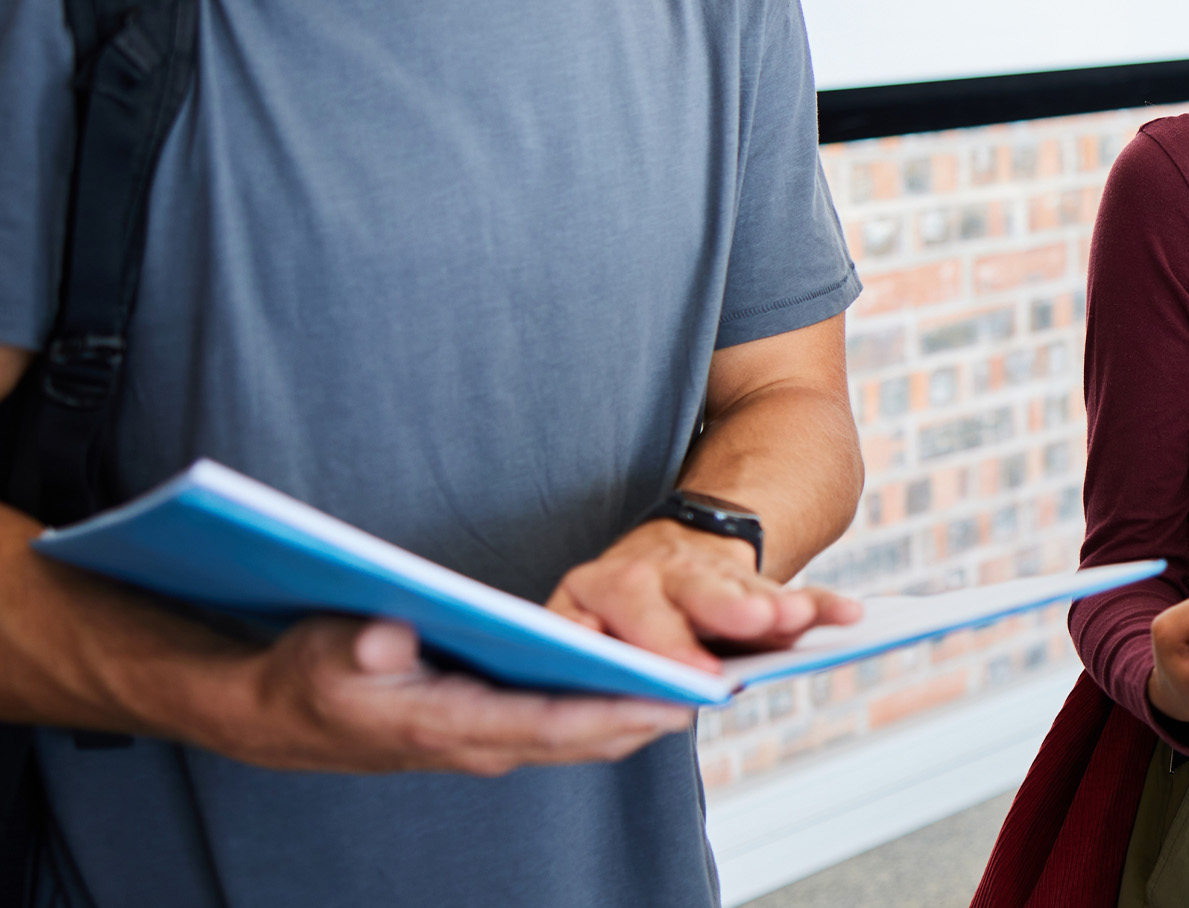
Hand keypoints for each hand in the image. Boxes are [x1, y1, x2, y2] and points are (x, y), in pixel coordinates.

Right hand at [204, 615, 694, 775]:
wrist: (273, 713)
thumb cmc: (306, 674)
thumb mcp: (326, 649)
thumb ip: (361, 646)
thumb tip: (389, 637)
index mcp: (447, 724)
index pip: (551, 722)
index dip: (617, 709)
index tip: (678, 696)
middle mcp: (478, 743)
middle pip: (586, 735)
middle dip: (654, 712)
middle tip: (725, 684)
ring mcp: (485, 741)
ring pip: (582, 734)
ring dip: (642, 712)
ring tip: (709, 682)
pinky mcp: (487, 729)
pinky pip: (564, 724)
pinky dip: (611, 708)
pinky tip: (651, 682)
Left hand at [548, 519, 859, 671]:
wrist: (644, 567)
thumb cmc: (602, 635)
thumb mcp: (577, 656)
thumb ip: (602, 696)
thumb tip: (652, 717)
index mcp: (596, 588)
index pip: (626, 606)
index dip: (662, 640)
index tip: (696, 675)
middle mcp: (652, 572)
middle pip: (689, 586)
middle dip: (725, 609)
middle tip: (756, 623)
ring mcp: (704, 575)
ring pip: (742, 588)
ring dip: (777, 605)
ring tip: (801, 618)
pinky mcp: (747, 585)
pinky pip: (787, 594)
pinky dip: (819, 607)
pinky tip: (849, 615)